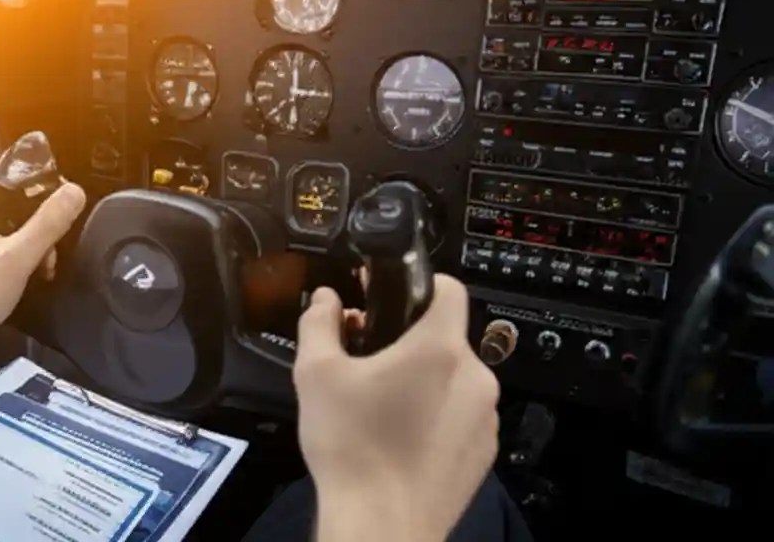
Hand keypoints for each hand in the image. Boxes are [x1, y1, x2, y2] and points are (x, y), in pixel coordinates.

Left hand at [0, 178, 86, 356]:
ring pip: (11, 230)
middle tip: (52, 250)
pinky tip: (28, 277)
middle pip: (15, 206)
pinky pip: (1, 248)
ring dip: (32, 245)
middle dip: (40, 225)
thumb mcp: (18, 256)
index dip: (42, 187)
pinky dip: (18, 258)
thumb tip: (76, 191)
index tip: (65, 208)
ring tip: (43, 270)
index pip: (12, 178)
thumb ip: (48, 224)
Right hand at [293, 276, 499, 541]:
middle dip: (409, 342)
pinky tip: (402, 438)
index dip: (419, 285)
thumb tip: (326, 299)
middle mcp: (475, 376)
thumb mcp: (316, 375)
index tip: (387, 300)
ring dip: (424, 381)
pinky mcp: (486, 451)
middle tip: (367, 362)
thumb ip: (320, 324)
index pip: (450, 288)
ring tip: (382, 407)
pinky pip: (462, 415)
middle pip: (446, 338)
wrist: (383, 525)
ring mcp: (487, 416)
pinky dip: (437, 416)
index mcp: (440, 347)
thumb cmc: (350, 445)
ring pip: (455, 378)